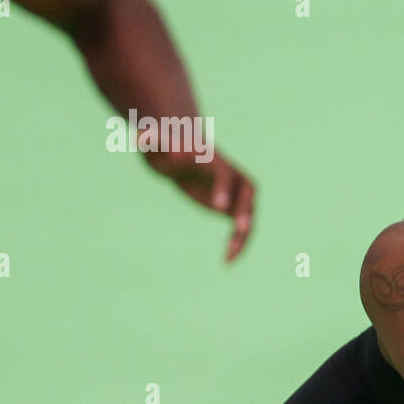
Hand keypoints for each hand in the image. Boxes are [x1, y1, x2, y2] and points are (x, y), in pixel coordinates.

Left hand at [144, 146, 255, 261]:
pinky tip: (227, 260)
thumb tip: (160, 147)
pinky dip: (237, 243)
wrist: (175, 151)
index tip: (220, 208)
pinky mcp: (231, 208)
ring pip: (248, 215)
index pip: (225, 175)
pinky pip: (241, 228)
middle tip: (240, 230)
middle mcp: (231, 177)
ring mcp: (233, 194)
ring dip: (243, 235)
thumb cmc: (163, 146)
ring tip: (229, 256)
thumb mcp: (155, 143)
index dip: (224, 190)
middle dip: (245, 211)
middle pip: (247, 194)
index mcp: (214, 162)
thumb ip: (156, 142)